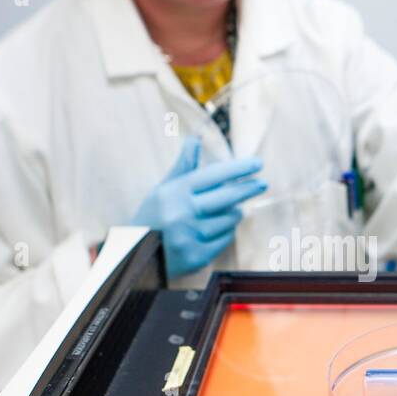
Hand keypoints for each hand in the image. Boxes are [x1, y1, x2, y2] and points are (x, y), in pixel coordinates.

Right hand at [131, 135, 266, 278]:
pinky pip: (224, 240)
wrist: (133, 256)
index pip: (214, 175)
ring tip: (232, 209)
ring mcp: (190, 236)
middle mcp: (183, 213)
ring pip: (228, 220)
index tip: (258, 164)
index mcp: (175, 192)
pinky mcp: (196, 257)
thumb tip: (196, 139)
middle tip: (263, 183)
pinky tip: (220, 228)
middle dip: (248, 189)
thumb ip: (184, 167)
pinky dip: (226, 232)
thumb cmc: (152, 217)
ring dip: (234, 213)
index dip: (239, 169)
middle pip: (227, 197)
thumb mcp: (163, 190)